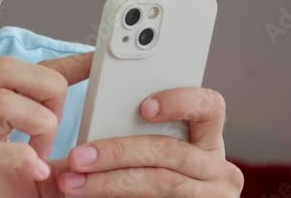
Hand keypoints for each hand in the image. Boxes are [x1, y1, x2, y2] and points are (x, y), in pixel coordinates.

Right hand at [0, 52, 92, 197]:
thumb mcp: (30, 168)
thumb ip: (52, 152)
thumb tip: (90, 145)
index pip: (23, 71)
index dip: (62, 62)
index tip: (94, 61)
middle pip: (6, 68)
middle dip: (45, 91)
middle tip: (50, 128)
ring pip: (1, 101)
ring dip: (37, 125)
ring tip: (40, 154)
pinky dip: (22, 159)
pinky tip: (36, 171)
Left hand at [54, 87, 243, 196]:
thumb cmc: (142, 177)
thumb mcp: (145, 151)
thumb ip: (130, 129)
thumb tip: (90, 114)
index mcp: (204, 138)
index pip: (209, 106)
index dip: (179, 102)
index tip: (144, 107)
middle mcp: (216, 167)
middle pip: (171, 149)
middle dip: (117, 152)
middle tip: (77, 157)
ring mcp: (212, 195)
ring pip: (162, 182)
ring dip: (110, 182)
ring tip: (73, 183)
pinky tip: (90, 197)